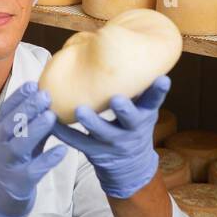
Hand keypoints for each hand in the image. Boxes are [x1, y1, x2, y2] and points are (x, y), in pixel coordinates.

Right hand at [0, 82, 67, 216]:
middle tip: (46, 95)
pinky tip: (62, 151)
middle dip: (28, 108)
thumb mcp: (19, 138)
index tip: (34, 84)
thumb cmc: (14, 161)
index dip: (20, 96)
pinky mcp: (19, 181)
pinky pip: (34, 169)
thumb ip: (32, 121)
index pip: (7, 109)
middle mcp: (0, 144)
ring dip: (35, 129)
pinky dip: (47, 159)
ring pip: (19, 144)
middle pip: (12, 123)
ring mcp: (8, 163)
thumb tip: (51, 97)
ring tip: (51, 117)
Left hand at [52, 76, 170, 199]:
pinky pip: (78, 143)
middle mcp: (132, 130)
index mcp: (144, 115)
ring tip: (80, 110)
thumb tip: (126, 50)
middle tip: (116, 99)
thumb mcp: (142, 110)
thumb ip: (136, 88)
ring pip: (102, 133)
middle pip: (130, 120)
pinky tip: (53, 121)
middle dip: (124, 109)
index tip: (163, 79)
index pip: (154, 101)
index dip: (158, 91)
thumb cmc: (131, 125)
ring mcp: (113, 143)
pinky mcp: (95, 153)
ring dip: (91, 122)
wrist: (130, 166)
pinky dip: (65, 133)